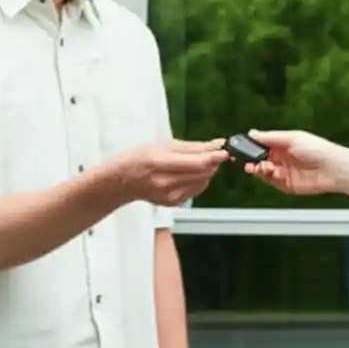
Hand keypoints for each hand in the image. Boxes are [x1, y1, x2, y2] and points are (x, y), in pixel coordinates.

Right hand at [114, 139, 229, 205]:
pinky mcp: (174, 203)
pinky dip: (199, 180)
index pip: (197, 164)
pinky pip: (196, 189)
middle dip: (213, 162)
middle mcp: (165, 183)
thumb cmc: (141, 158)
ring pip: (202, 182)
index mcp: (160, 164)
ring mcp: (170, 196)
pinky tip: (189, 173)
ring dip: (207, 170)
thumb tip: (218, 144)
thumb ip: (194, 147)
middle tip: (215, 152)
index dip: (215, 157)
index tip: (225, 151)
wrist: (123, 181)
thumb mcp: (164, 145)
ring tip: (198, 161)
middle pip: (202, 174)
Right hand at [242, 129, 347, 195]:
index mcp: (283, 144)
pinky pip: (272, 182)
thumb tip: (252, 133)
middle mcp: (282, 158)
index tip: (240, 148)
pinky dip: (269, 178)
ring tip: (262, 167)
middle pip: (259, 160)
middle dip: (252, 161)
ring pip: (263, 172)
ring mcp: (284, 171)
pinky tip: (274, 173)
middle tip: (248, 163)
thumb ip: (270, 137)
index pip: (261, 145)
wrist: (332, 168)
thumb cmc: (317, 149)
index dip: (250, 147)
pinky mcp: (287, 184)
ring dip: (259, 170)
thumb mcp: (291, 138)